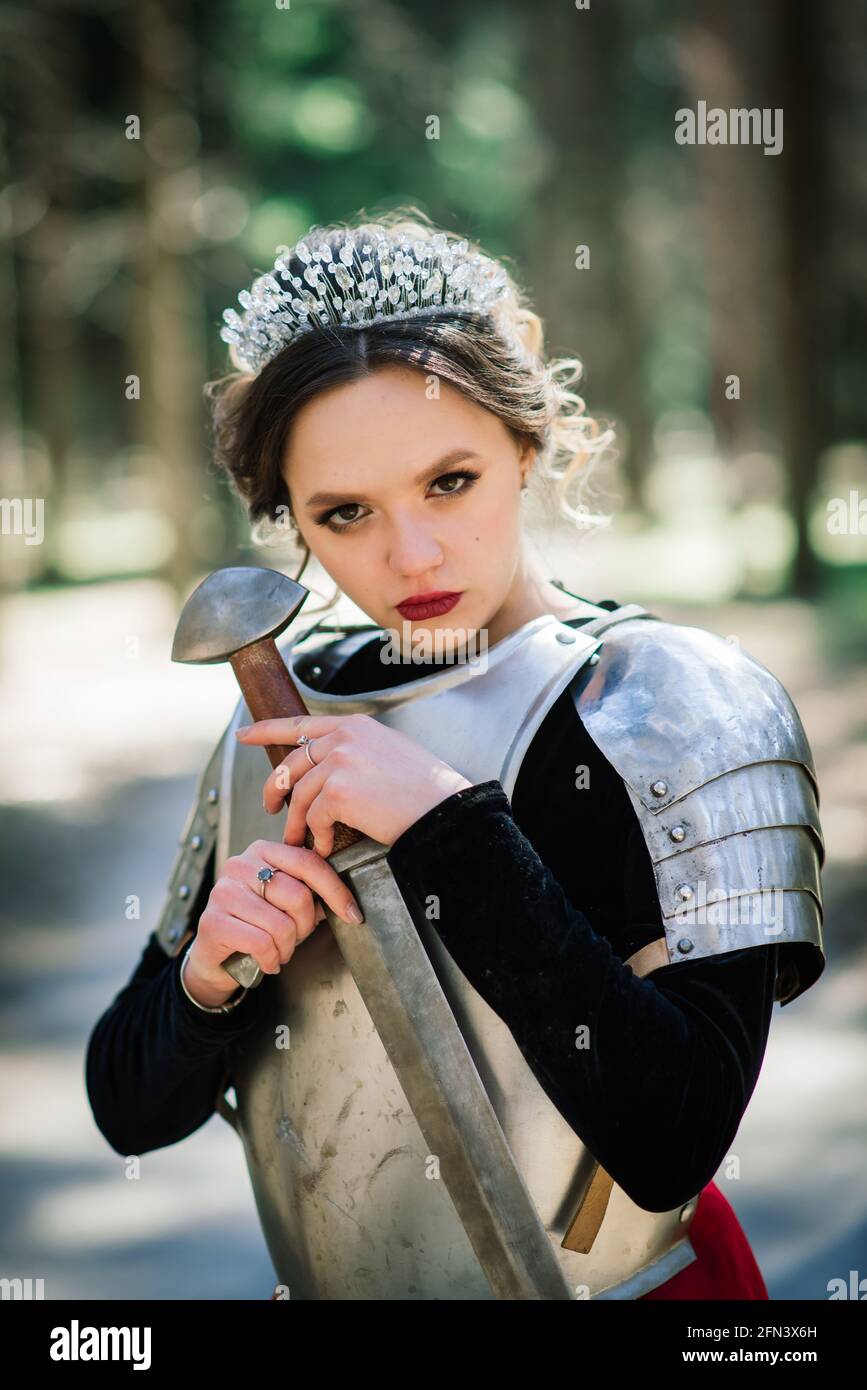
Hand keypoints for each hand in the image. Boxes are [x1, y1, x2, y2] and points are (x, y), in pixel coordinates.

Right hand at [184, 838, 364, 1006]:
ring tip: (279, 951)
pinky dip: (271, 959)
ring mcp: (223, 891)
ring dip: (287, 947)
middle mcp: (240, 865)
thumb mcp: (287, 904)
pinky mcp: (213, 921)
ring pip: (280, 924)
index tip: (352, 913)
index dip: (335, 890)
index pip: (308, 862)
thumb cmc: (257, 925)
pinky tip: (267, 962)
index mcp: (263, 852)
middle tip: (296, 938)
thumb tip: (345, 902)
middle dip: (305, 926)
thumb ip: (311, 894)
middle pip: (298, 895)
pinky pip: (261, 943)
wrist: (217, 957)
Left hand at [235, 712, 472, 855]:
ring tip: (301, 842)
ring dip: (297, 824)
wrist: (445, 810)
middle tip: (273, 810)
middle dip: (274, 790)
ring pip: (299, 796)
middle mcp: (344, 737)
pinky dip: (315, 837)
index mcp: (355, 726)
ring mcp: (340, 761)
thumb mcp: (390, 755)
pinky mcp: (339, 790)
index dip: (267, 729)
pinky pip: (313, 817)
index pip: (300, 724)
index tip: (244, 734)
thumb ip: (357, 754)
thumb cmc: (425, 792)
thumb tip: (329, 769)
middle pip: (290, 765)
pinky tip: (324, 849)